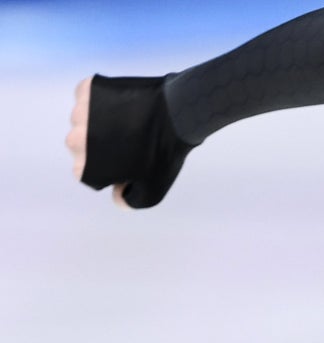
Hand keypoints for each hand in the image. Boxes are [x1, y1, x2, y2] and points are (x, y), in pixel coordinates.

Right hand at [66, 74, 197, 208]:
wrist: (176, 112)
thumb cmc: (164, 154)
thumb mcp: (152, 190)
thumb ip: (129, 201)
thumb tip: (115, 196)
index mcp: (84, 167)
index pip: (88, 171)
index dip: (110, 168)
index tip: (129, 160)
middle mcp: (75, 141)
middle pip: (82, 146)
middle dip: (102, 145)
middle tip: (131, 139)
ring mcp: (79, 113)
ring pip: (84, 120)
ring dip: (100, 121)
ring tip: (128, 121)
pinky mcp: (86, 89)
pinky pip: (86, 96)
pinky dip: (100, 100)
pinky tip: (123, 104)